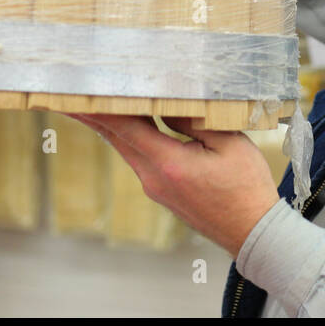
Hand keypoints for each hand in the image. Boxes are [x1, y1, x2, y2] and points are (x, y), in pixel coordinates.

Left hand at [71, 113, 279, 257]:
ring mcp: (156, 188)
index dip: (97, 108)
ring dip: (113, 125)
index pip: (123, 128)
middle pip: (117, 138)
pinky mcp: (163, 193)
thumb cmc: (246, 187)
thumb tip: (168, 105)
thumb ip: (195, 121)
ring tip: (96, 103)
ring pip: (127, 149)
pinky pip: (141, 159)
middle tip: (72, 93)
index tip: (74, 95)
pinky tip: (134, 125)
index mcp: (168, 163)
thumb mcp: (229, 143)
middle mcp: (153, 178)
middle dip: (94, 114)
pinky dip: (132, 138)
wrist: (252, 231)